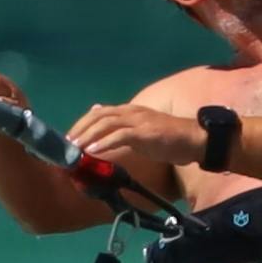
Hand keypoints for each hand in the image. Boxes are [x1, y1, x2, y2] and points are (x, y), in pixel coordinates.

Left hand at [66, 100, 208, 190]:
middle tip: (67, 145)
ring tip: (76, 148)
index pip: (100, 113)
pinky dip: (106, 142)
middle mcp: (131, 112)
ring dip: (89, 136)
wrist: (194, 140)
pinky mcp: (145, 132)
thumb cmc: (168, 138)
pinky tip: (94, 150)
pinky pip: (121, 135)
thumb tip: (100, 116)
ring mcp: (139, 121)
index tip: (70, 138)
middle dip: (81, 129)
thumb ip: (122, 126)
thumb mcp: (141, 129)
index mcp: (129, 111)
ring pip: (107, 123)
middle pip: (99, 116)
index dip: (82, 124)